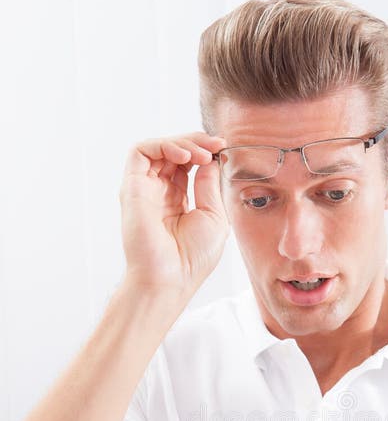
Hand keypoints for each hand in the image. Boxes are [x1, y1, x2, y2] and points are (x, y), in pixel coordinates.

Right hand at [119, 131, 229, 300]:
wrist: (169, 279)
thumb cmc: (192, 258)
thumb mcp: (214, 217)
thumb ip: (210, 185)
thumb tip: (210, 159)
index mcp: (179, 202)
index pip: (188, 165)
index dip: (205, 152)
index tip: (222, 148)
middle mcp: (159, 193)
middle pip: (175, 153)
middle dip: (197, 142)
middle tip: (216, 144)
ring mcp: (145, 189)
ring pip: (159, 148)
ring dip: (183, 142)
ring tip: (202, 153)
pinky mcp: (132, 187)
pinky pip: (141, 152)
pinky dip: (163, 145)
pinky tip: (184, 155)